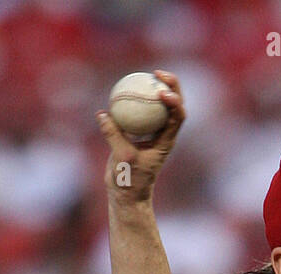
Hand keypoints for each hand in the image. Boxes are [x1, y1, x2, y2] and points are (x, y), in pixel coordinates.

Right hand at [96, 69, 186, 204]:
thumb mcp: (122, 157)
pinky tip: (122, 89)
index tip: (161, 92)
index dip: (174, 101)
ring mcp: (152, 133)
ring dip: (154, 89)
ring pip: (157, 106)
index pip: (177, 117)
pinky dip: (133, 100)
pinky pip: (138, 112)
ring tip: (144, 73)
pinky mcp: (138, 133)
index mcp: (166, 141)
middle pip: (173, 105)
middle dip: (171, 86)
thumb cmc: (129, 180)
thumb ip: (113, 135)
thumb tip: (103, 114)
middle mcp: (163, 135)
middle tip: (157, 72)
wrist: (126, 194)